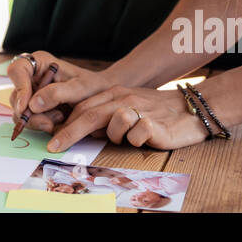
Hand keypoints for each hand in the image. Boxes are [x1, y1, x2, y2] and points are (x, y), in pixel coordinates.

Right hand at [6, 51, 114, 133]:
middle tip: (49, 123)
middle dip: (30, 113)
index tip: (26, 106)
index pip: (17, 70)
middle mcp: (31, 77)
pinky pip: (29, 121)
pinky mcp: (35, 109)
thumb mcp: (79, 87)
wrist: (103, 98)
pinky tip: (57, 122)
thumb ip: (56, 93)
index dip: (19, 88)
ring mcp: (32, 94)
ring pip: (20, 112)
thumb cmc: (93, 86)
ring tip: (59, 118)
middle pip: (16, 96)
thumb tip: (32, 105)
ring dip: (37, 121)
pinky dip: (41, 125)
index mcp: (39, 63)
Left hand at [47, 86, 210, 152]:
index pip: (83, 107)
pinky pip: (135, 136)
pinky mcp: (154, 123)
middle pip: (89, 115)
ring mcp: (139, 109)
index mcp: (114, 93)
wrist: (190, 110)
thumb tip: (79, 131)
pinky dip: (136, 141)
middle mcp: (124, 98)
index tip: (51, 138)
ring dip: (114, 136)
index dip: (65, 123)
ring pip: (112, 123)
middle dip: (69, 133)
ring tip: (128, 137)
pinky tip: (146, 138)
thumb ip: (104, 117)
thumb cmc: (155, 113)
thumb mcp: (126, 109)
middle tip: (54, 147)